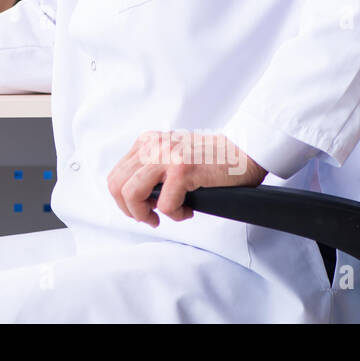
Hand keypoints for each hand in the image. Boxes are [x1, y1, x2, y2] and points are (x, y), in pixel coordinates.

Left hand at [106, 131, 266, 227]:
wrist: (242, 151)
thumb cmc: (211, 159)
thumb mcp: (171, 155)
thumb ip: (151, 169)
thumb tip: (137, 199)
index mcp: (147, 142)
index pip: (116, 175)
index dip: (123, 200)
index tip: (140, 209)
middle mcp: (152, 146)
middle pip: (117, 186)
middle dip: (130, 210)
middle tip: (149, 218)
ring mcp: (165, 156)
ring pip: (132, 194)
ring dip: (145, 214)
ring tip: (164, 216)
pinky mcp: (182, 169)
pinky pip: (164, 204)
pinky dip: (174, 214)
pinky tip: (187, 210)